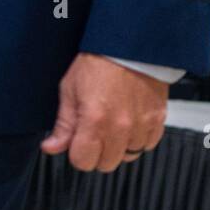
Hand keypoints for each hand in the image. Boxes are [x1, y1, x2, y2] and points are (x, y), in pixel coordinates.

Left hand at [40, 53, 168, 171]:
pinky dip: (139, 139)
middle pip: (106, 164)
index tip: (78, 142)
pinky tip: (131, 123)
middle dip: (98, 153)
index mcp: (95, 121)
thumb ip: (63, 124)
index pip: (83, 162)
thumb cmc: (98, 62)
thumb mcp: (70, 90)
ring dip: (120, 147)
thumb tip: (51, 147)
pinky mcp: (158, 118)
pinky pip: (148, 144)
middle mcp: (120, 127)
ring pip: (129, 156)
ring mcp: (142, 124)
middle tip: (96, 132)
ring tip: (115, 125)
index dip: (77, 153)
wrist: (130, 45)